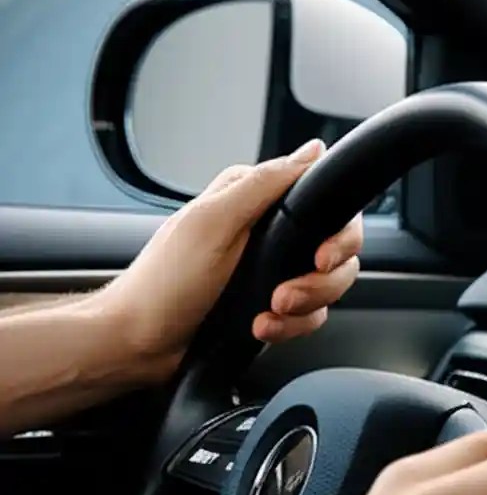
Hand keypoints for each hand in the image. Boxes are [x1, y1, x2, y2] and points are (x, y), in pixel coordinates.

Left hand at [98, 140, 361, 375]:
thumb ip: (265, 183)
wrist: (140, 343)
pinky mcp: (274, 303)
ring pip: (328, 286)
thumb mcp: (212, 223)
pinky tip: (260, 327)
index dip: (338, 234)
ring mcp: (274, 270)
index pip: (327, 202)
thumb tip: (312, 151)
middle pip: (338, 250)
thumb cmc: (164, 283)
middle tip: (285, 293)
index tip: (321, 258)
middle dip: (320, 281)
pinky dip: (290, 326)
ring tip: (268, 313)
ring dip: (303, 307)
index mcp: (255, 199)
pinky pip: (310, 314)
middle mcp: (271, 231)